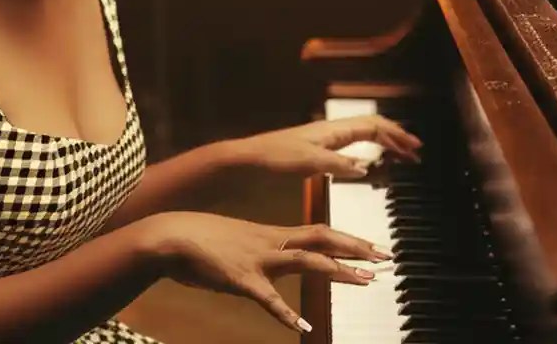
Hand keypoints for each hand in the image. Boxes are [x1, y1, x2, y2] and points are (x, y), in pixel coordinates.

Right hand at [144, 212, 391, 332]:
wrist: (171, 236)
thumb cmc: (200, 238)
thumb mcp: (237, 239)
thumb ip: (259, 248)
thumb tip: (274, 256)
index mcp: (271, 234)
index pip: (320, 231)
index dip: (349, 239)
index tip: (373, 246)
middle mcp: (271, 243)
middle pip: (323, 239)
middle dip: (356, 247)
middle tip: (385, 257)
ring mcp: (258, 260)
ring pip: (306, 261)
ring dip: (338, 271)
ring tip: (364, 280)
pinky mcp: (241, 280)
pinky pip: (268, 299)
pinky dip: (287, 312)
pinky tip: (304, 325)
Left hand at [231, 115, 422, 178]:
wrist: (249, 160)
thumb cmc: (274, 157)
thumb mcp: (308, 163)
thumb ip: (338, 164)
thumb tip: (366, 167)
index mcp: (332, 130)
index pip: (372, 126)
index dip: (396, 135)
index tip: (414, 147)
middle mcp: (330, 132)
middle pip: (371, 129)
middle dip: (395, 139)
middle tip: (414, 153)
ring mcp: (324, 140)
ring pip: (362, 137)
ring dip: (383, 145)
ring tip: (399, 156)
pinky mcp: (316, 151)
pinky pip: (350, 147)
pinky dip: (366, 152)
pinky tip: (367, 163)